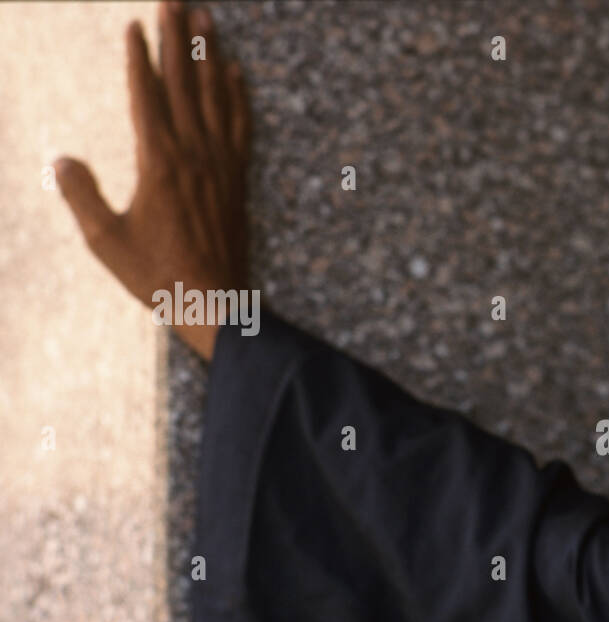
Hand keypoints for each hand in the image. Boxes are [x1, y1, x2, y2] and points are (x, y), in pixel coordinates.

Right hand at [56, 1, 249, 360]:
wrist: (216, 302)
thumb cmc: (157, 275)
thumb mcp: (105, 240)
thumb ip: (81, 195)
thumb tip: (62, 159)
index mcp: (157, 161)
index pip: (146, 95)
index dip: (140, 57)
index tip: (135, 25)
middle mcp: (193, 154)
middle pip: (184, 83)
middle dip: (177, 37)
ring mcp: (220, 165)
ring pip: (216, 97)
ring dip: (210, 55)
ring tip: (207, 19)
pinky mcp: (238, 180)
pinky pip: (240, 127)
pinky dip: (239, 96)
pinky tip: (237, 73)